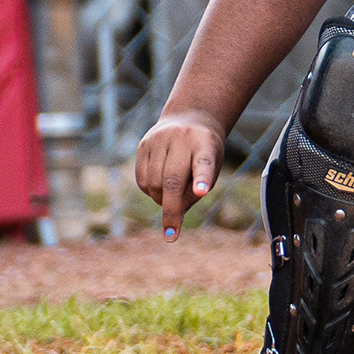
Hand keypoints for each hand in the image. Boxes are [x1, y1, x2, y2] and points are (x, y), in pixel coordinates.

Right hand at [134, 109, 224, 240]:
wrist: (190, 118)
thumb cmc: (204, 152)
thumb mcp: (212, 167)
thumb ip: (196, 190)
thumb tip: (174, 214)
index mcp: (205, 143)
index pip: (203, 162)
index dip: (202, 178)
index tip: (202, 192)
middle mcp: (181, 138)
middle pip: (173, 180)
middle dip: (171, 209)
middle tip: (171, 234)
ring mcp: (159, 139)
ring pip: (154, 182)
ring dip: (161, 199)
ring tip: (172, 196)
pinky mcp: (143, 144)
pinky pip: (142, 179)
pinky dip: (150, 191)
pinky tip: (160, 186)